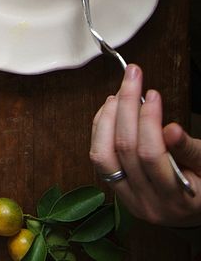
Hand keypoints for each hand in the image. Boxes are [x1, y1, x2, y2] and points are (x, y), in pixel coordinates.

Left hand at [89, 63, 200, 225]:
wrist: (193, 212)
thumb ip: (190, 150)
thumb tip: (172, 130)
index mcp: (177, 199)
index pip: (151, 154)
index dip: (148, 119)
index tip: (152, 93)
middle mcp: (149, 203)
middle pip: (125, 148)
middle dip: (127, 106)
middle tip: (132, 78)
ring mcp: (129, 198)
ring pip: (104, 154)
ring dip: (108, 117)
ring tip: (119, 94)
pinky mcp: (116, 191)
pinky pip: (99, 158)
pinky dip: (100, 129)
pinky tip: (110, 110)